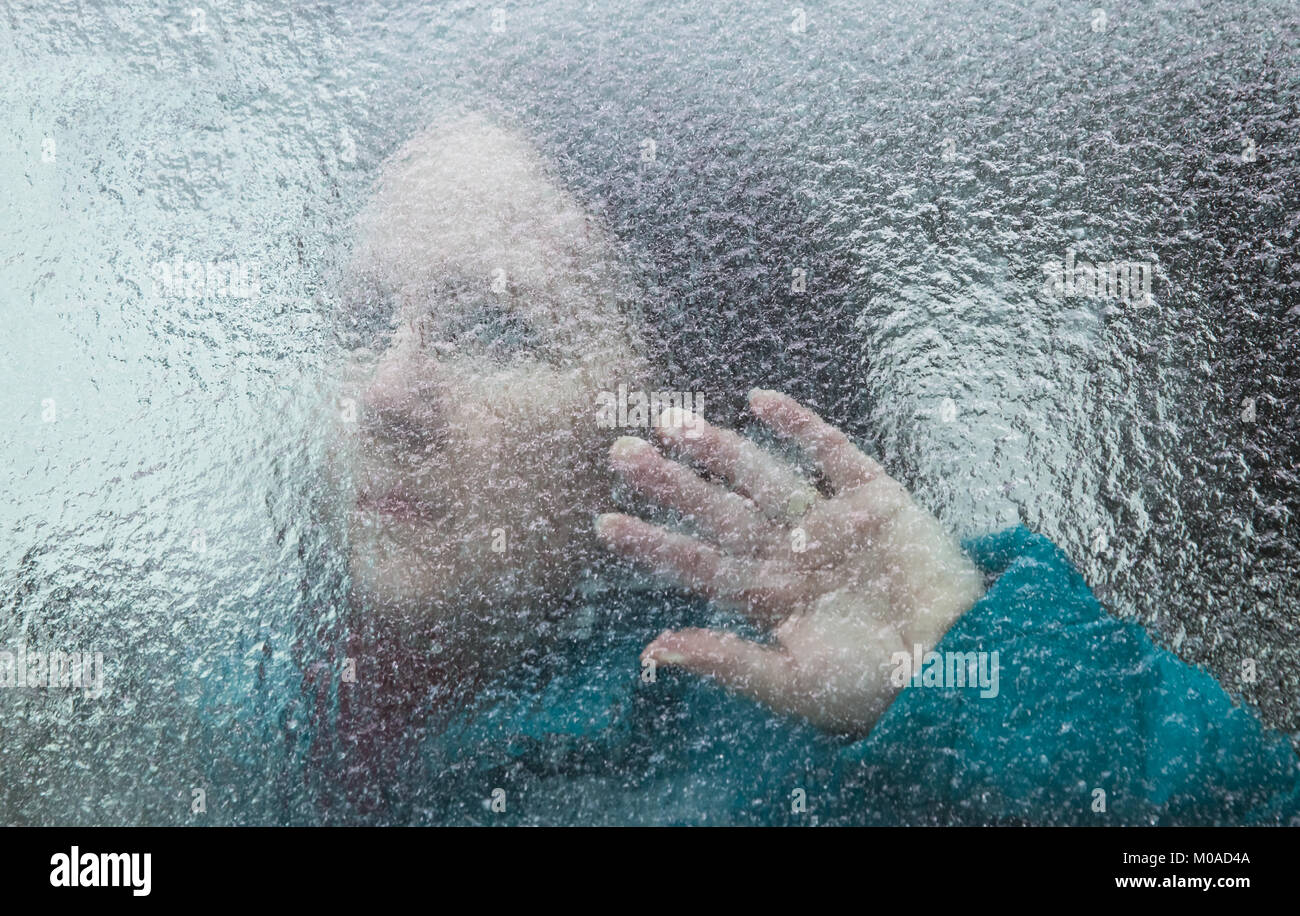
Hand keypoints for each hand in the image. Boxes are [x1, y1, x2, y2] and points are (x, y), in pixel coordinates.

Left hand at [595, 389, 984, 734]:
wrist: (959, 665)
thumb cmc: (875, 687)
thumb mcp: (792, 683)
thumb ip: (725, 661)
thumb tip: (654, 648)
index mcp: (769, 597)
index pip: (698, 563)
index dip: (654, 543)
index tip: (606, 524)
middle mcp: (791, 553)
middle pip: (719, 511)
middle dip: (672, 483)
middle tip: (619, 452)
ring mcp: (830, 522)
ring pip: (762, 477)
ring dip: (720, 449)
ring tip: (672, 422)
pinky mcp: (875, 498)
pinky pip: (830, 452)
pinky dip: (799, 426)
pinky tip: (759, 401)